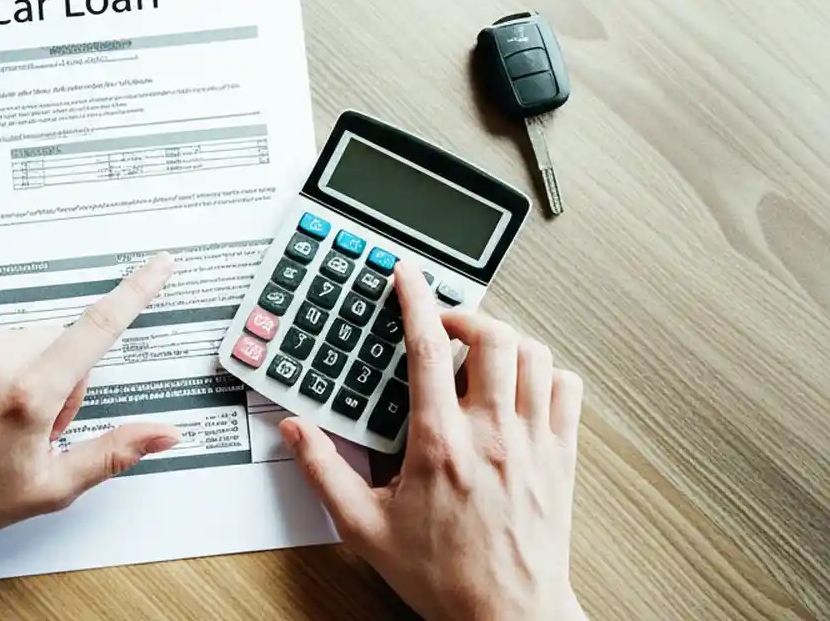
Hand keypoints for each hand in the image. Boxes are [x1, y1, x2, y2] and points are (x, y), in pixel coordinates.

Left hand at [0, 253, 180, 570]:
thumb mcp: (52, 486)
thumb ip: (114, 452)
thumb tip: (165, 434)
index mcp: (28, 396)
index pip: (97, 329)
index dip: (135, 293)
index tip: (159, 265)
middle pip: (55, 340)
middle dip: (56, 372)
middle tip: (29, 421)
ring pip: (15, 336)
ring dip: (14, 365)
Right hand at [281, 263, 585, 620]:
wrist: (507, 616)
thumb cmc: (444, 576)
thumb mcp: (364, 527)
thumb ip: (324, 472)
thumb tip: (295, 431)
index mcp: (441, 444)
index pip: (428, 348)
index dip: (416, 299)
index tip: (408, 275)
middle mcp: (493, 434)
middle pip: (494, 337)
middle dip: (467, 314)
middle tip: (445, 321)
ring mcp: (534, 443)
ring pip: (535, 354)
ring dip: (507, 338)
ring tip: (481, 348)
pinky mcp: (563, 457)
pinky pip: (567, 389)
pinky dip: (547, 371)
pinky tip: (524, 384)